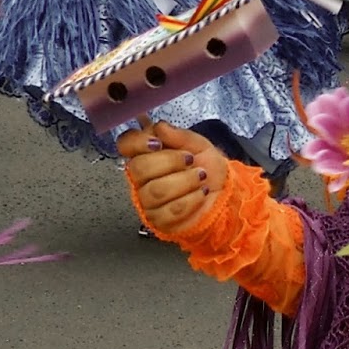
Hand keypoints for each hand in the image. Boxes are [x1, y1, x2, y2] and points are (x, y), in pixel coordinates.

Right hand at [116, 119, 229, 233]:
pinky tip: (202, 192)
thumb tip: (160, 127)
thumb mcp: (199, 144)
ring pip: (156, 191)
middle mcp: (141, 178)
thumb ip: (179, 135)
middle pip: (139, 168)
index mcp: (146, 154)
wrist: (224, 193)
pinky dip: (191, 199)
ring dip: (185, 181)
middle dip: (170, 161)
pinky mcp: (160, 220)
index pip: (125, 144)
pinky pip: (170, 210)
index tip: (158, 143)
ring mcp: (148, 201)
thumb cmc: (206, 167)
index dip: (137, 142)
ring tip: (201, 177)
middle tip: (190, 160)